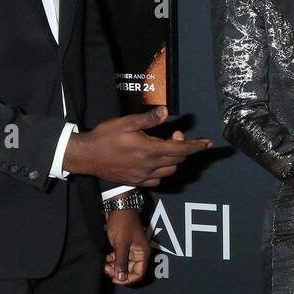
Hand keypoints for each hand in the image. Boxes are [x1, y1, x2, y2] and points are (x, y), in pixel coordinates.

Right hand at [64, 106, 212, 186]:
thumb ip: (149, 119)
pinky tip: (156, 163)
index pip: (181, 150)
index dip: (197, 146)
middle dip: (183, 148)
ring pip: (170, 171)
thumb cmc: (105, 137)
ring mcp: (143, 177)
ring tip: (164, 147)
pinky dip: (163, 172)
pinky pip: (158, 181)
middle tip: (174, 135)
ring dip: (174, 160)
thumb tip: (166, 111)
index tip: (208, 144)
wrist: (86, 156)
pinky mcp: (136, 182)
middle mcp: (149, 166)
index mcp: (150, 150)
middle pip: (178, 160)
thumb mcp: (127, 122)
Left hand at [104, 206, 148, 285]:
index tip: (115, 279)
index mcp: (143, 253)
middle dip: (118, 272)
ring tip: (104, 263)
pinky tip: (105, 258)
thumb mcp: (121, 244)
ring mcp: (131, 250)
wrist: (118, 207)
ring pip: (123, 265)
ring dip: (113, 267)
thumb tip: (121, 278)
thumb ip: (121, 262)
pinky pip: (118, 259)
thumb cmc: (123, 223)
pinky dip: (111, 261)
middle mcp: (138, 253)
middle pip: (130, 271)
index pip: (139, 273)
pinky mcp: (123, 246)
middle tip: (106, 269)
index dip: (127, 279)